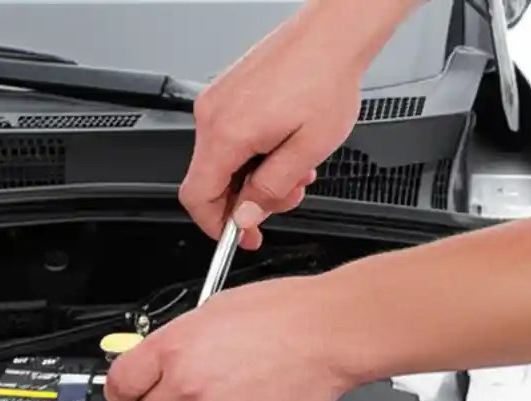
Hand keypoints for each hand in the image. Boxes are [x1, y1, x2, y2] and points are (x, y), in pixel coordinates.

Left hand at [103, 278, 360, 400]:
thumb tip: (156, 359)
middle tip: (181, 397)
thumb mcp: (212, 310)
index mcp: (174, 348)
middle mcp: (189, 385)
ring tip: (225, 397)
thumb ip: (177, 341)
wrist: (328, 332)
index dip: (123, 392)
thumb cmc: (280, 313)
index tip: (129, 394)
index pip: (120, 386)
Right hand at [180, 0, 413, 248]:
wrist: (332, 35)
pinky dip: (253, 152)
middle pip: (210, 181)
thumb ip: (272, 189)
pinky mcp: (226, 91)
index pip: (197, 197)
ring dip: (256, 175)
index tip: (239, 236)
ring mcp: (216, 101)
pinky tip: (284, 145)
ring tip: (295, 167)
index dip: (216, 226)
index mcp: (227, 134)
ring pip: (223, 160)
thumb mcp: (308, 150)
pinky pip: (229, 137)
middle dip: (248, 199)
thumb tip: (246, 216)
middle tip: (286, 196)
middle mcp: (212, 115)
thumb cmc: (325, 78)